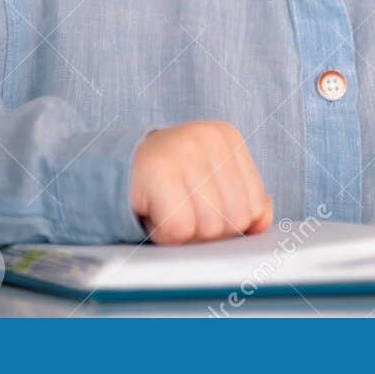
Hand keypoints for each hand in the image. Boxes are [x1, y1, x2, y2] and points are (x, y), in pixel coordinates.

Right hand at [129, 121, 272, 244]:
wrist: (113, 171)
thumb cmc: (168, 183)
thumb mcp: (211, 185)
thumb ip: (244, 202)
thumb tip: (261, 223)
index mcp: (228, 137)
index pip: (253, 205)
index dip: (228, 224)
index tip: (200, 208)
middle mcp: (209, 138)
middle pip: (234, 218)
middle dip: (208, 232)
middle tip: (182, 215)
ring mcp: (184, 150)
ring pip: (210, 227)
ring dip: (185, 235)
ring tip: (167, 212)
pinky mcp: (159, 171)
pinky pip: (180, 229)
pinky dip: (166, 236)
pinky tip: (154, 216)